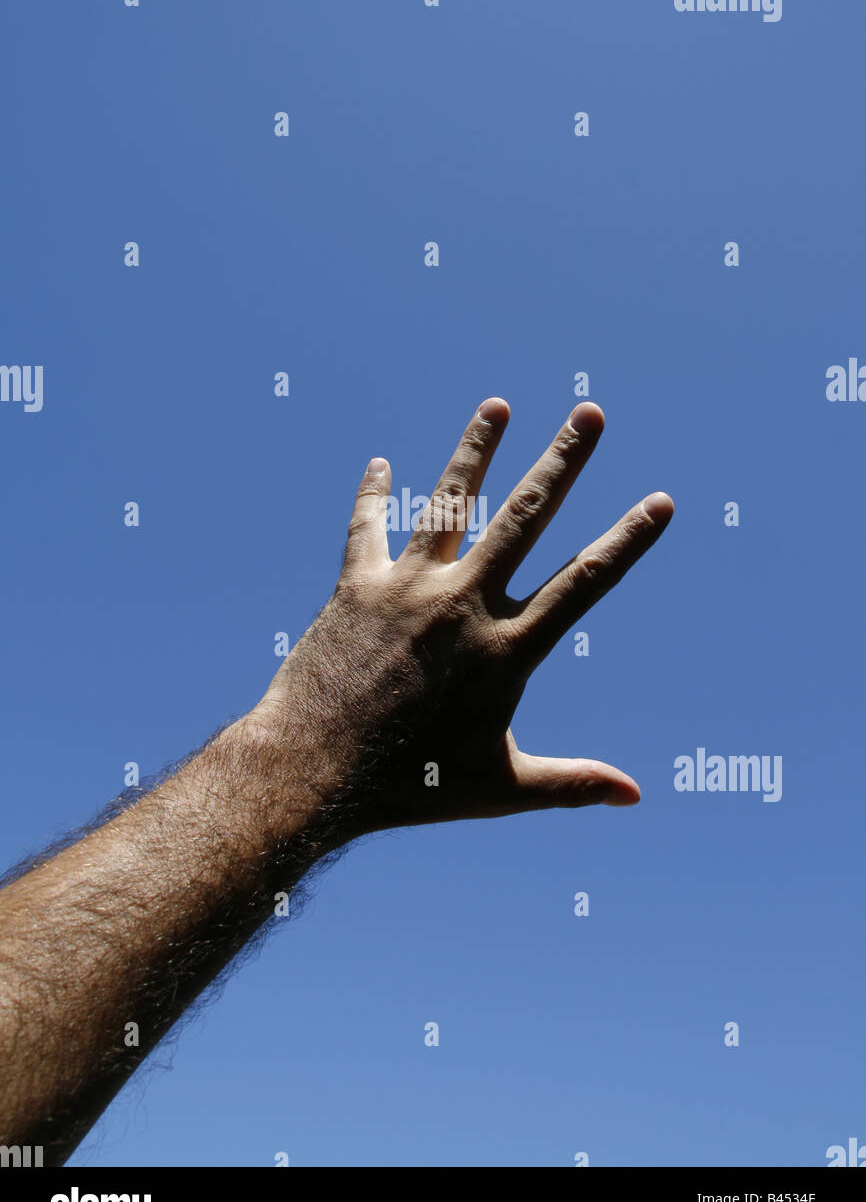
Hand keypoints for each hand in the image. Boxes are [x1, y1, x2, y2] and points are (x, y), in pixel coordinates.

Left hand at [250, 399, 673, 835]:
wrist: (313, 771)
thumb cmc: (412, 787)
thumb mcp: (500, 788)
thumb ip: (571, 783)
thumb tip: (636, 797)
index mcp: (506, 649)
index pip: (584, 583)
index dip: (626, 541)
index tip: (660, 501)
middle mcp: (462, 604)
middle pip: (524, 517)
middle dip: (562, 461)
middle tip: (590, 413)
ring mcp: (407, 588)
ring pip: (450, 504)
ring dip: (476, 450)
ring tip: (497, 405)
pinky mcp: (357, 587)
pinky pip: (367, 529)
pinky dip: (373, 496)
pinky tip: (380, 464)